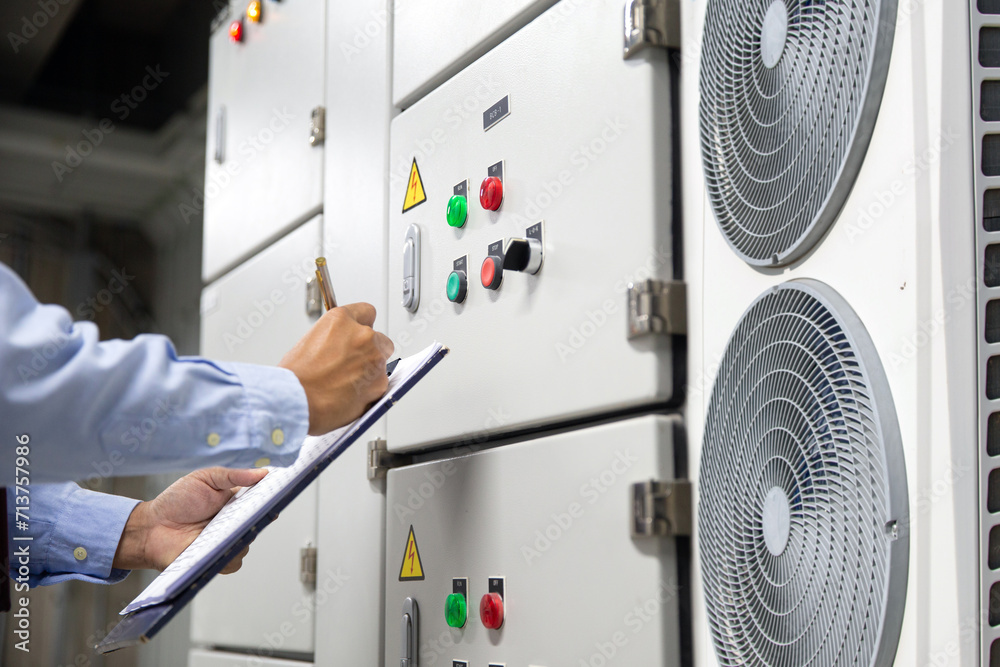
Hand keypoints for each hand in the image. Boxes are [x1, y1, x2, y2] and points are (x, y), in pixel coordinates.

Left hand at [113, 467, 267, 572]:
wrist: (150, 527)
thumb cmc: (176, 501)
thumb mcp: (206, 478)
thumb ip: (234, 476)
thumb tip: (262, 473)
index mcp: (234, 502)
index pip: (260, 501)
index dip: (271, 497)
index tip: (278, 492)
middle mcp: (233, 523)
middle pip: (257, 523)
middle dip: (258, 516)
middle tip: (252, 509)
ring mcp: (225, 542)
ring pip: (246, 544)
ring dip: (240, 536)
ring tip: (228, 528)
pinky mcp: (215, 560)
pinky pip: (232, 562)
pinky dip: (228, 555)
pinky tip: (218, 545)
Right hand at [279, 302, 394, 434]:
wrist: (298, 401)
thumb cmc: (296, 377)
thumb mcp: (309, 341)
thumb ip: (333, 337)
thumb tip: (341, 344)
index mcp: (342, 320)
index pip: (366, 312)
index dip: (361, 325)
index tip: (360, 332)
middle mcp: (362, 335)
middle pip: (379, 338)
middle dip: (369, 350)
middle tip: (351, 363)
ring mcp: (374, 358)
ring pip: (382, 362)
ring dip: (370, 370)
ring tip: (347, 382)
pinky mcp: (380, 382)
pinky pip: (381, 383)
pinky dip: (370, 388)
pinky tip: (351, 393)